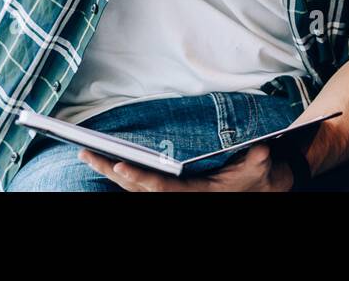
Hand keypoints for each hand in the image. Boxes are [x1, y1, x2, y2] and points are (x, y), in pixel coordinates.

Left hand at [78, 144, 294, 191]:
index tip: (120, 165)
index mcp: (196, 193)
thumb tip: (260, 151)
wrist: (259, 188)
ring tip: (86, 154)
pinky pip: (140, 185)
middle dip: (110, 171)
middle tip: (86, 154)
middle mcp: (180, 197)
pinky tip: (106, 163)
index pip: (162, 186)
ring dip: (109, 171)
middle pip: (137, 187)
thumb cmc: (258, 177)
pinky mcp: (170, 190)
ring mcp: (172, 194)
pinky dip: (121, 175)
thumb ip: (258, 161)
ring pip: (133, 187)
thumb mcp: (262, 168)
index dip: (139, 176)